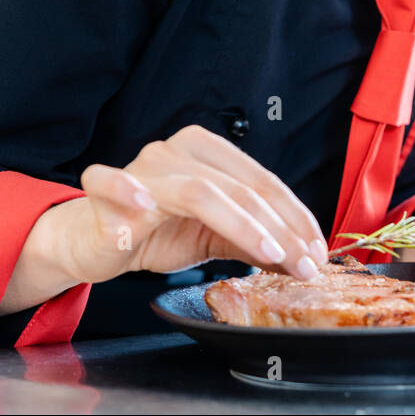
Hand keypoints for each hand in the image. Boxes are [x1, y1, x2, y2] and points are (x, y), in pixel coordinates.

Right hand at [65, 125, 327, 283]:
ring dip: (242, 225)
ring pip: (199, 192)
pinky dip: (128, 189)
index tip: (317, 251)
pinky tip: (145, 204)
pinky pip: (110, 181)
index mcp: (206, 151)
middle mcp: (176, 151)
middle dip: (280, 229)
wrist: (97, 242)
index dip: (295, 217)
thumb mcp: (215, 236)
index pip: (262, 181)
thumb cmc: (157, 230)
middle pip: (239, 188)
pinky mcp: (103, 190)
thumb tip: (302, 259)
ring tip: (271, 254)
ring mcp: (141, 168)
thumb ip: (254, 241)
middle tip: (305, 264)